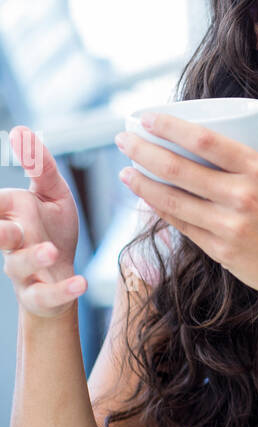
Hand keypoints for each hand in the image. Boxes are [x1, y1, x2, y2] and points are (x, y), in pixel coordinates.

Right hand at [1, 128, 85, 316]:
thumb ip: (40, 166)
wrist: (65, 276)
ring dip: (33, 257)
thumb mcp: (53, 194)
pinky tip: (80, 283)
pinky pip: (45, 295)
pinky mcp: (40, 295)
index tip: (10, 200)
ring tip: (51, 250)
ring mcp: (23, 271)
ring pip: (17, 266)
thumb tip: (21, 131)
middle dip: (1, 232)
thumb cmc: (54, 231)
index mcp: (10, 215)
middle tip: (14, 228)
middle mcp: (12, 242)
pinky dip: (62, 290)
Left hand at [115, 112, 257, 308]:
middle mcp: (242, 197)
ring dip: (142, 184)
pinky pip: (183, 226)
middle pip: (179, 169)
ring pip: (173, 200)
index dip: (171, 127)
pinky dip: (161, 210)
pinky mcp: (220, 251)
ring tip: (124, 171)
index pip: (205, 141)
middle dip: (143, 151)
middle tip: (122, 139)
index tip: (147, 117)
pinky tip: (147, 198)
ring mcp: (228, 226)